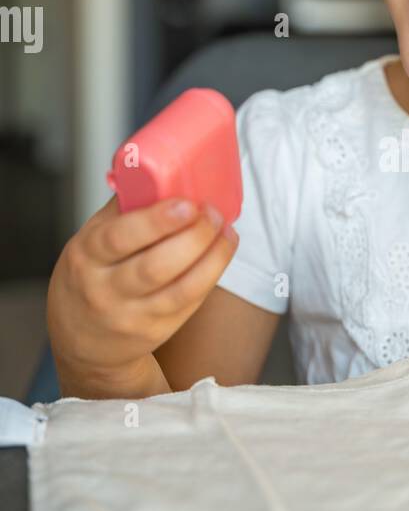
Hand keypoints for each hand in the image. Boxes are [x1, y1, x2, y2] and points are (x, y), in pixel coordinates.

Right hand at [47, 195, 238, 377]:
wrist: (81, 338)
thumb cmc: (91, 275)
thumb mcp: (91, 240)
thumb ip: (122, 210)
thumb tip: (156, 171)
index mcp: (87, 256)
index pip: (120, 238)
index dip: (157, 221)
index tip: (187, 203)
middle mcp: (105, 290)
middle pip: (155, 266)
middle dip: (193, 237)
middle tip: (213, 213)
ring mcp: (132, 316)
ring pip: (180, 289)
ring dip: (212, 257)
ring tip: (226, 231)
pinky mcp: (156, 331)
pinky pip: (190, 302)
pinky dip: (211, 274)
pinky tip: (221, 252)